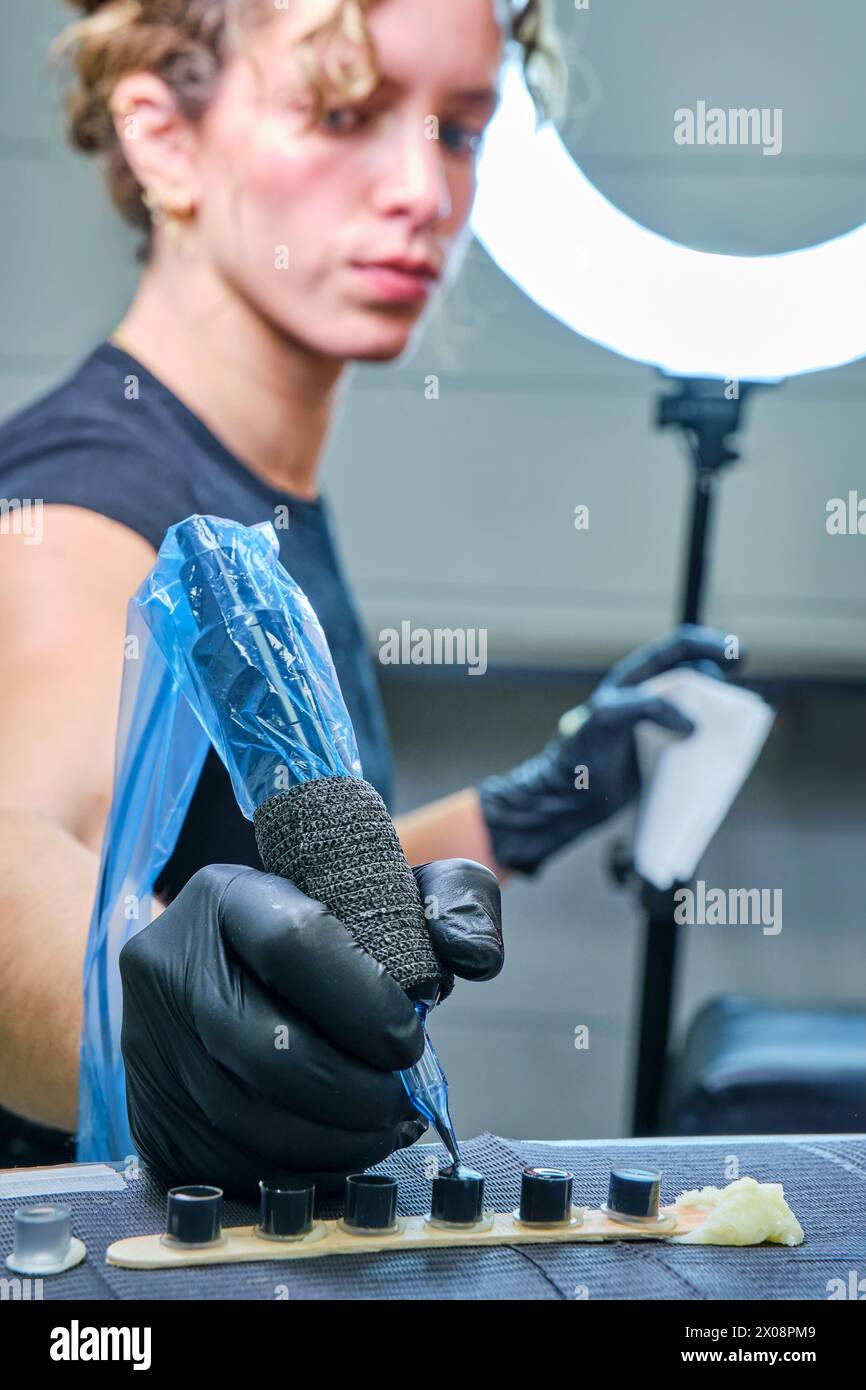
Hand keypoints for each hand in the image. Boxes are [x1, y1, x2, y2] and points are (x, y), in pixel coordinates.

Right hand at [120, 858, 501, 1195]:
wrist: (217, 963)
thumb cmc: (317, 932)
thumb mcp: (377, 892)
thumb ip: (447, 904)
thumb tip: (474, 957)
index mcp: (226, 897)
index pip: (294, 946)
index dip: (365, 1002)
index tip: (410, 1038)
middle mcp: (170, 966)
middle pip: (264, 1051)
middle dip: (354, 1090)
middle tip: (403, 1099)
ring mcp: (149, 1044)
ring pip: (245, 1119)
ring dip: (334, 1142)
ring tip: (384, 1127)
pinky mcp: (148, 1111)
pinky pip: (227, 1163)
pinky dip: (298, 1171)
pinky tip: (342, 1152)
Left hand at [478, 624, 738, 873]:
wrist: (569, 802)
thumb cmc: (581, 755)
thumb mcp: (606, 721)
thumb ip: (645, 708)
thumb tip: (692, 724)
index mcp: (636, 680)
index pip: (680, 648)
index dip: (711, 645)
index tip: (740, 657)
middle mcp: (651, 698)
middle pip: (699, 679)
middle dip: (721, 685)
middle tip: (733, 707)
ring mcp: (660, 727)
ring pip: (703, 711)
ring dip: (722, 717)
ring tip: (732, 732)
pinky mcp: (666, 755)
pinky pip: (699, 743)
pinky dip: (715, 745)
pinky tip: (723, 757)